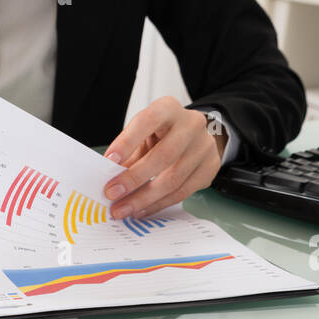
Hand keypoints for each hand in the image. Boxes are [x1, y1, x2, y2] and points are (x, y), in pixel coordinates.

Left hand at [102, 97, 226, 219]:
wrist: (194, 136)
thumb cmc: (162, 134)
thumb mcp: (143, 135)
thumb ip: (127, 152)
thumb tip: (108, 178)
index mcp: (168, 109)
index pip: (148, 121)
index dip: (128, 141)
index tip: (109, 160)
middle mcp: (191, 124)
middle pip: (164, 155)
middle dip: (134, 178)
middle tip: (112, 194)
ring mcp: (204, 147)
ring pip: (174, 179)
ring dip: (144, 199)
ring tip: (123, 209)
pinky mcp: (210, 167)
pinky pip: (182, 192)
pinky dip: (158, 204)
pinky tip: (141, 210)